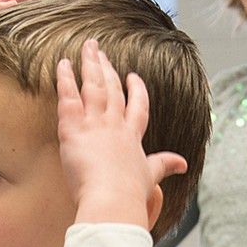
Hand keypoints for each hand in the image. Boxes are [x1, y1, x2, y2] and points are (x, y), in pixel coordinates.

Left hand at [56, 39, 186, 229]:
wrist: (113, 198)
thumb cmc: (130, 193)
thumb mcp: (151, 177)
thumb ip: (164, 165)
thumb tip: (183, 164)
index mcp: (132, 136)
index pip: (137, 107)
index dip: (136, 90)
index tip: (133, 77)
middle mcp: (115, 124)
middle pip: (112, 89)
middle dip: (107, 68)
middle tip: (101, 52)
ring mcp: (95, 124)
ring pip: (93, 86)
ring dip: (90, 65)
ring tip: (87, 48)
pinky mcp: (73, 129)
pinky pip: (68, 97)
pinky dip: (65, 79)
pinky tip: (63, 64)